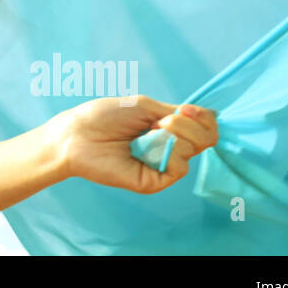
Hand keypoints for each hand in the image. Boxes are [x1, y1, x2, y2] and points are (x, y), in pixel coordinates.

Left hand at [51, 95, 218, 193]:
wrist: (77, 134)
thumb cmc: (104, 116)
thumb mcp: (145, 106)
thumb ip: (177, 114)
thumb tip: (210, 116)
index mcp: (168, 128)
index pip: (205, 126)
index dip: (204, 118)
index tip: (187, 109)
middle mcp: (169, 147)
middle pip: (206, 139)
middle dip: (188, 125)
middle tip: (161, 121)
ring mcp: (163, 165)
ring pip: (193, 151)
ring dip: (175, 135)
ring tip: (147, 133)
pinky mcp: (155, 181)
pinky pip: (179, 168)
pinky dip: (169, 153)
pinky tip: (147, 148)